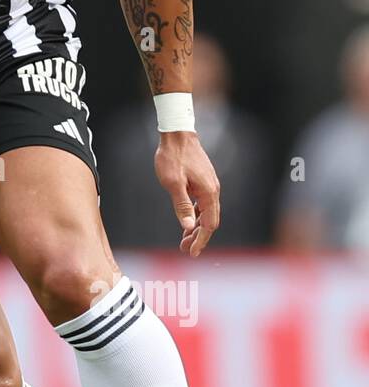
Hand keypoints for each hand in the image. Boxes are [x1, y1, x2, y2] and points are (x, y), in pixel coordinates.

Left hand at [154, 132, 219, 256]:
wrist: (177, 134)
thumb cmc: (173, 157)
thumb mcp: (173, 183)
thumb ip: (182, 205)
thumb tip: (188, 226)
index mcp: (208, 193)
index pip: (209, 224)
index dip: (201, 240)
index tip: (191, 252)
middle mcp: (213, 190)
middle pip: (210, 221)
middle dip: (199, 237)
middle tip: (185, 249)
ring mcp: (209, 185)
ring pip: (207, 213)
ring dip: (197, 227)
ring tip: (184, 239)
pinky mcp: (203, 181)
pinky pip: (203, 204)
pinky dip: (196, 215)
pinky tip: (188, 220)